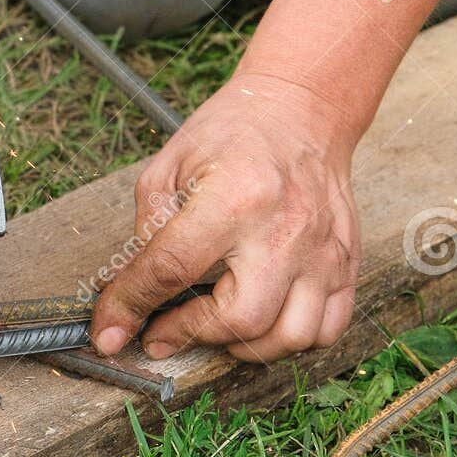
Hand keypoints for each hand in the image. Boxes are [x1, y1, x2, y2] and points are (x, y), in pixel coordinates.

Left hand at [90, 72, 360, 363]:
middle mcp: (285, 229)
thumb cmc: (233, 133)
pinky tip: (262, 322)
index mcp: (235, 196)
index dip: (132, 305)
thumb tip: (134, 289)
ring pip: (290, 336)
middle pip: (242, 319)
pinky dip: (292, 340)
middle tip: (162, 330)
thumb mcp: (170, 164)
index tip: (109, 331)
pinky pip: (328, 329)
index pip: (173, 268)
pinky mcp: (347, 261)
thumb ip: (149, 228)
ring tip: (214, 326)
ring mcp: (324, 250)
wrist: (302, 109)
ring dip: (243, 347)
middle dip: (191, 335)